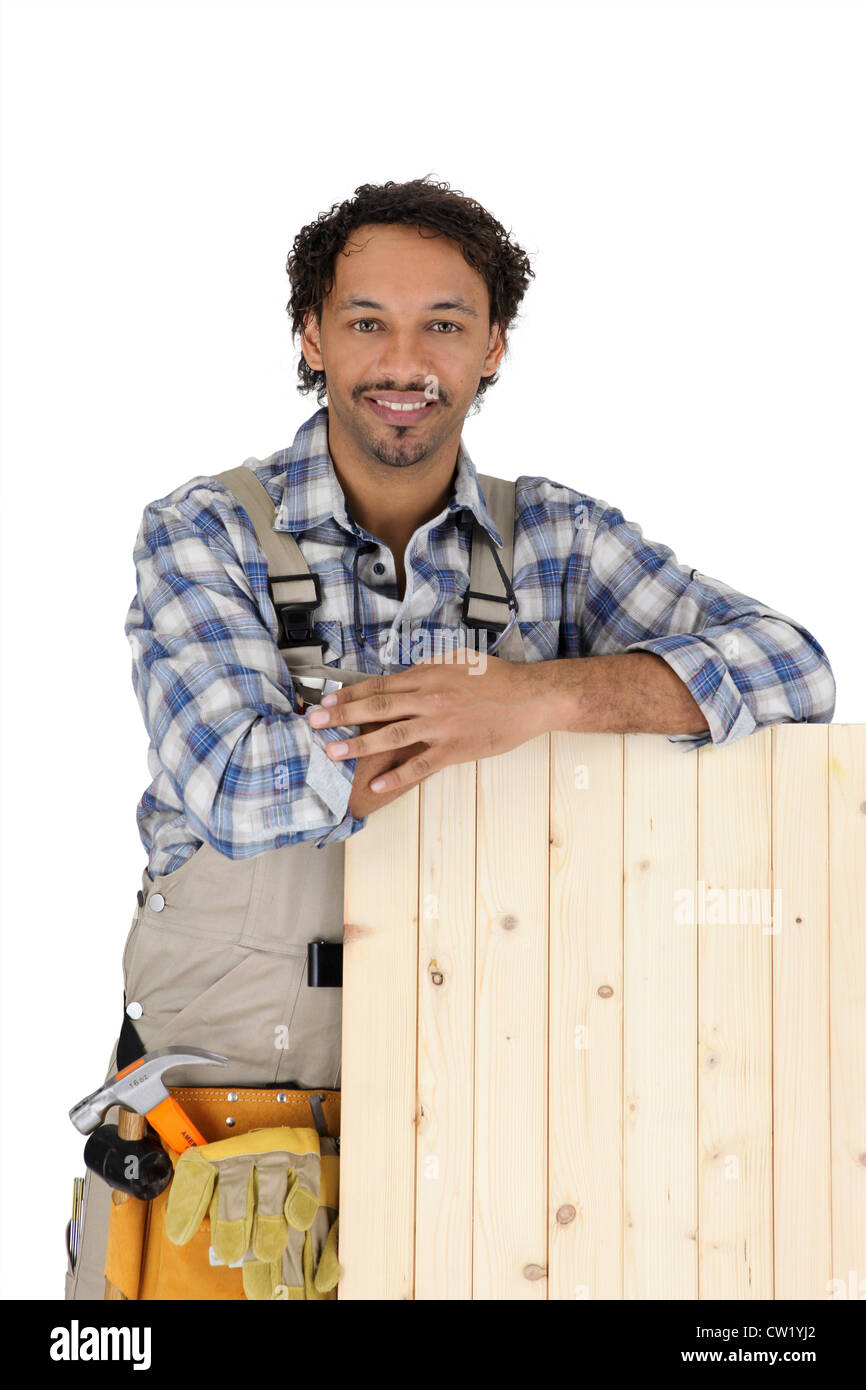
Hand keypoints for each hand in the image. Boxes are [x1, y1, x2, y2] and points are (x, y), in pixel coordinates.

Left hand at [308, 655, 557, 798]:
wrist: (529, 699)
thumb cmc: (496, 678)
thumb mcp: (457, 661)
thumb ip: (427, 670)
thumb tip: (403, 677)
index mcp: (426, 676)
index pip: (378, 685)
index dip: (349, 694)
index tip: (326, 700)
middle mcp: (428, 699)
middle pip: (376, 707)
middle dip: (341, 715)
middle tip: (316, 723)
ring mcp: (439, 726)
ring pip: (390, 735)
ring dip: (358, 744)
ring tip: (333, 752)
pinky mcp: (453, 749)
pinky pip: (419, 765)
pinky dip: (396, 776)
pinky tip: (377, 784)